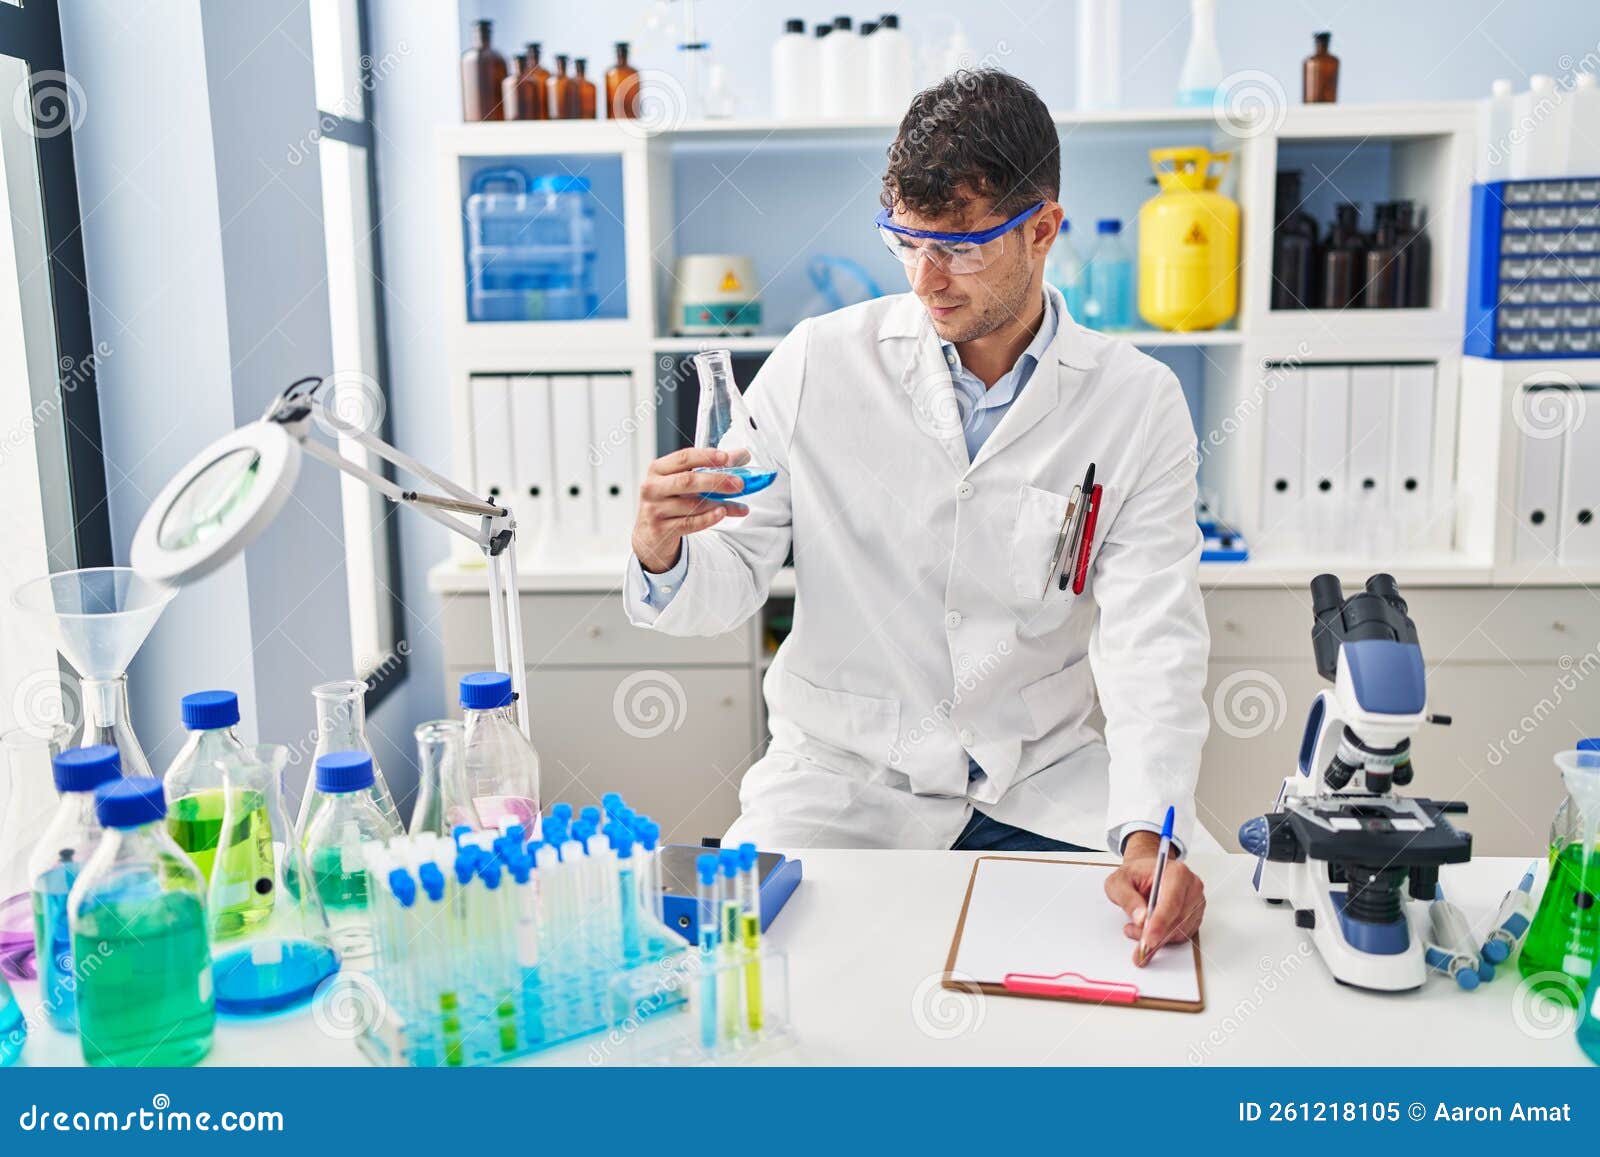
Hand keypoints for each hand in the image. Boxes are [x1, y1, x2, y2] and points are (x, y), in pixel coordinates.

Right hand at [632, 447, 751, 572]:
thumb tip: (741, 455)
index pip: (684, 458)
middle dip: (717, 481)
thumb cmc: (669, 501)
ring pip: (692, 505)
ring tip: (737, 504)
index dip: (706, 456)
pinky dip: (709, 518)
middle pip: (687, 481)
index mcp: (658, 469)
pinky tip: (722, 513)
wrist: (649, 534)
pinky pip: (690, 523)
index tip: (726, 458)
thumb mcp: (684, 481)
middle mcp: (653, 487)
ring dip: (718, 503)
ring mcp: (654, 509)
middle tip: (739, 483)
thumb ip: (712, 467)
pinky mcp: (661, 529)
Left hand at [1104, 831, 1205, 966]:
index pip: (1170, 903)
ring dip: (1156, 938)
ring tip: (1134, 929)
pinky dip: (1164, 938)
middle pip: (1177, 921)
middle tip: (1134, 944)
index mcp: (1176, 872)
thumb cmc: (1133, 874)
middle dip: (1153, 935)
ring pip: (1180, 932)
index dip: (1158, 925)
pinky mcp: (1196, 915)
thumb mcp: (1117, 881)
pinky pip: (1182, 935)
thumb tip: (1140, 918)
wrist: (1147, 871)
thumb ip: (1126, 898)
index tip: (1146, 941)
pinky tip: (1147, 931)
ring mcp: (1197, 902)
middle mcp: (1192, 886)